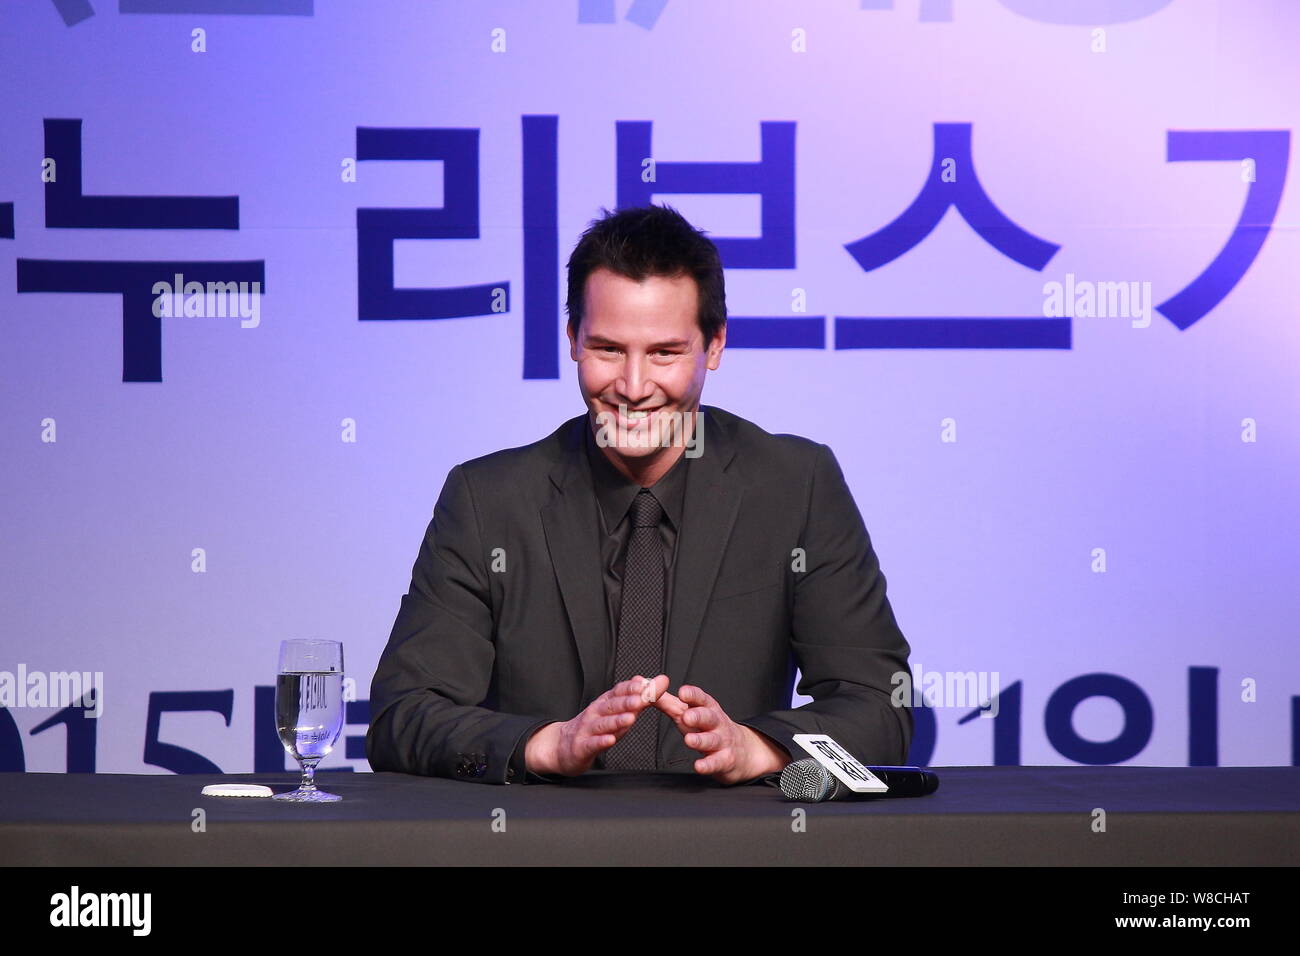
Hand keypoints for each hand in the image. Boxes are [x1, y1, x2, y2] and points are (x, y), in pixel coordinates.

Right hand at [525, 674, 668, 775]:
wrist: (563, 746)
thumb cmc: (594, 728)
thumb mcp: (616, 713)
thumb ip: (635, 699)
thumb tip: (650, 683)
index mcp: (605, 703)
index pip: (618, 691)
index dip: (632, 687)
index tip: (646, 684)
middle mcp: (595, 713)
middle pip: (612, 705)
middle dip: (627, 701)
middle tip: (642, 698)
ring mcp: (587, 729)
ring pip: (603, 723)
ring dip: (616, 720)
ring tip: (630, 718)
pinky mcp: (582, 747)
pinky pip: (592, 744)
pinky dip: (601, 742)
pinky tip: (609, 740)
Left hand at [655, 684, 790, 783]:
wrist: (741, 751)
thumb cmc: (707, 728)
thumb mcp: (688, 712)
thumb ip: (666, 701)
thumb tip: (644, 687)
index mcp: (707, 708)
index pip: (701, 699)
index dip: (693, 695)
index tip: (682, 692)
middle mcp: (717, 723)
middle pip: (709, 717)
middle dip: (698, 716)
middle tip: (686, 716)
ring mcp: (722, 742)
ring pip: (712, 739)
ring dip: (701, 740)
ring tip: (689, 740)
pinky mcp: (725, 760)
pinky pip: (716, 762)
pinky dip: (708, 765)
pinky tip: (699, 766)